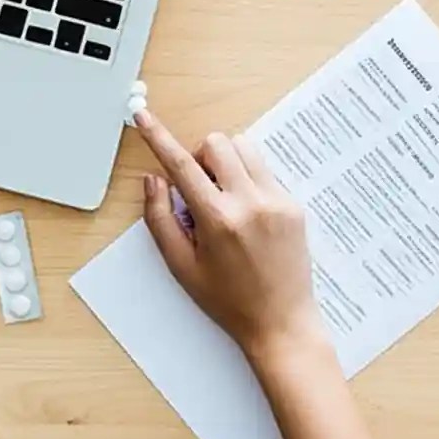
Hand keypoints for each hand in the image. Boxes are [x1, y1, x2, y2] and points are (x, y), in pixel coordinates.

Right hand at [135, 109, 327, 359]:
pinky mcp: (294, 205)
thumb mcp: (181, 265)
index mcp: (218, 219)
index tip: (144, 116)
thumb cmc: (227, 299)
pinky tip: (247, 214)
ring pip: (244, 148)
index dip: (158, 137)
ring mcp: (277, 201)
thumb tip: (154, 180)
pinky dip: (248, 180)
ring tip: (224, 198)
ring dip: (226, 162)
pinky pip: (264, 171)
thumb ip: (160, 218)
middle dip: (200, 157)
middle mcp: (250, 203)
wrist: (281, 322)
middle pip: (217, 143)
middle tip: (199, 190)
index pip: (182, 165)